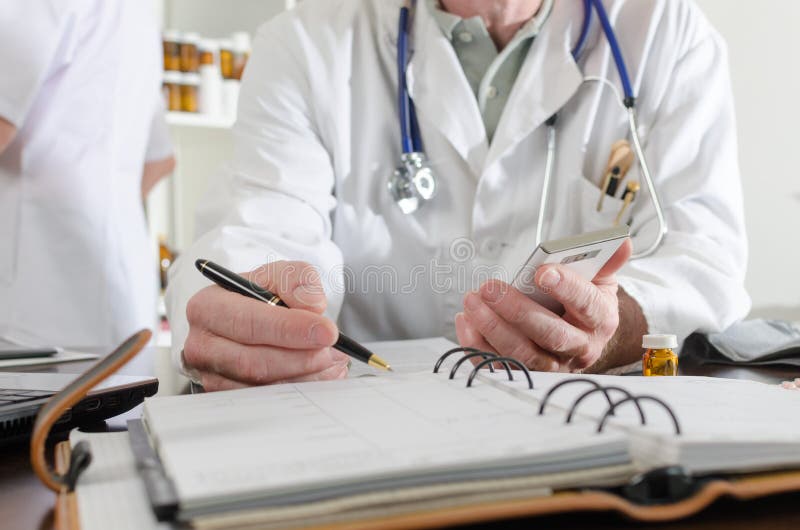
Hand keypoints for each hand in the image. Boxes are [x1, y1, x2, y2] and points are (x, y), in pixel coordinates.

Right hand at [183, 260, 348, 390]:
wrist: (256, 318)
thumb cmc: (262, 295)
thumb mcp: (281, 275)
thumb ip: (298, 280)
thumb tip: (312, 305)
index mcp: (207, 307)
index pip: (247, 321)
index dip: (289, 329)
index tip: (326, 332)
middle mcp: (203, 344)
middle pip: (252, 361)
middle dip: (300, 358)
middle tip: (332, 350)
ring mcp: (212, 375)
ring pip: (262, 386)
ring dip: (305, 377)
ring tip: (333, 360)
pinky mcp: (228, 396)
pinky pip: (266, 402)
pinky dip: (300, 390)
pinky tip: (322, 375)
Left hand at [455, 240, 632, 371]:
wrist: (581, 336)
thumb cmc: (586, 303)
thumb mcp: (600, 280)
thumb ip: (606, 260)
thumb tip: (621, 240)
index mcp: (600, 319)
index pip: (587, 305)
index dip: (566, 288)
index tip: (542, 272)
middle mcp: (579, 348)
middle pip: (550, 334)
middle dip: (517, 311)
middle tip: (490, 288)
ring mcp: (552, 365)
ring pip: (522, 354)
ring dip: (493, 328)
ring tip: (473, 301)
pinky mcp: (525, 372)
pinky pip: (499, 365)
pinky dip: (478, 345)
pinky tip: (466, 321)